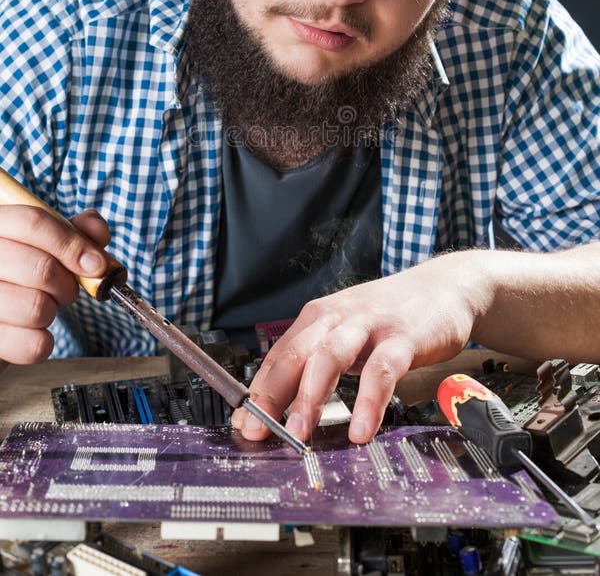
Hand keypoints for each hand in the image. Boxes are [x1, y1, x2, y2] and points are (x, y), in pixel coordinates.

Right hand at [0, 205, 110, 371]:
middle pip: (41, 267)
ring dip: (52, 313)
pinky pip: (32, 345)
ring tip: (40, 309)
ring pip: (37, 308)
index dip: (71, 243)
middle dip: (67, 285)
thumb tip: (98, 233)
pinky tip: (31, 332)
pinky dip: (43, 342)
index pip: (33, 222)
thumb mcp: (46, 246)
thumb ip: (74, 232)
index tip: (97, 265)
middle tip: (65, 292)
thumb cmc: (21, 277)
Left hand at [232, 256, 485, 443]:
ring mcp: (369, 325)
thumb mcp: (348, 332)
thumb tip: (285, 407)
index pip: (279, 356)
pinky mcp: (403, 337)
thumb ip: (320, 363)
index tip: (244, 425)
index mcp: (319, 318)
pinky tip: (360, 428)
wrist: (445, 286)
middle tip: (258, 431)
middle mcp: (338, 317)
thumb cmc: (391, 315)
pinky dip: (368, 401)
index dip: (258, 392)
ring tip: (299, 433)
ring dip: (310, 396)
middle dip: (272, 395)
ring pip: (329, 358)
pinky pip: (380, 371)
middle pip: (295, 355)